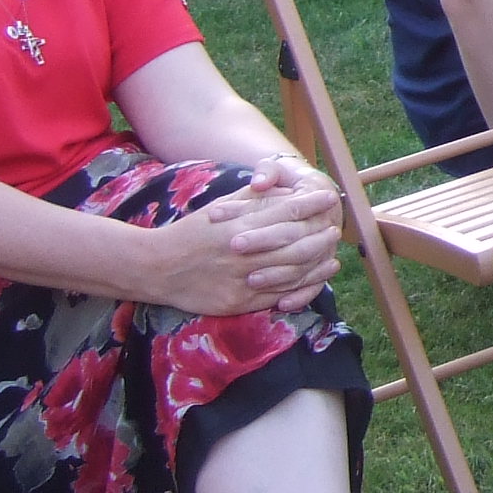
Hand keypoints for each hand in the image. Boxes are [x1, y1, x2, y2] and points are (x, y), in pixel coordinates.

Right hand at [153, 179, 343, 314]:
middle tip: (335, 228)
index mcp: (239, 224)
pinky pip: (277, 296)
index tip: (327, 197)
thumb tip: (286, 190)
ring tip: (332, 254)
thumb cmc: (192, 232)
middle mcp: (243, 252)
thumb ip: (253, 199)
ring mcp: (241, 280)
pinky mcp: (238, 303)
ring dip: (316, 263)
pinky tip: (314, 279)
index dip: (311, 204)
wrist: (157, 267)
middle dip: (319, 235)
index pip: (286, 211)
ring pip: (290, 272)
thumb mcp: (220, 207)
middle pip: (294, 243)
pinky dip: (300, 288)